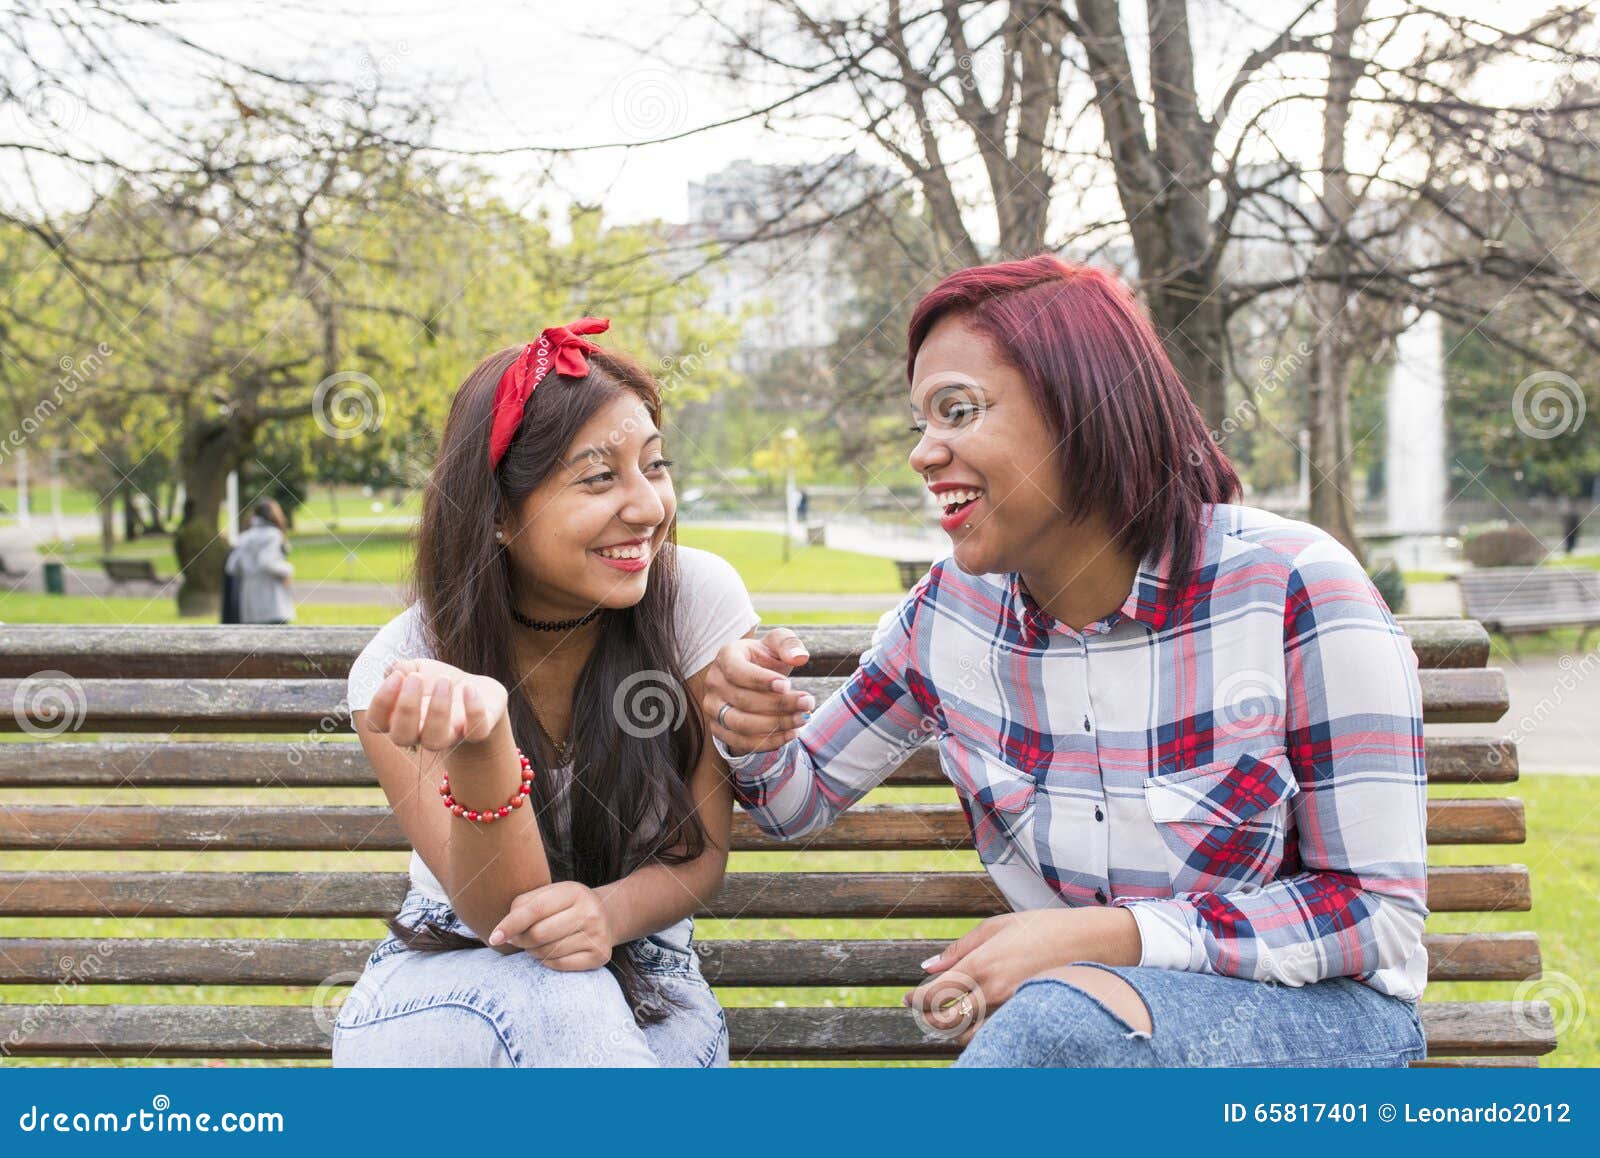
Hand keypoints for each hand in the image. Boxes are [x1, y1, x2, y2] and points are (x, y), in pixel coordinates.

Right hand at [363, 657, 508, 751]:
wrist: (476, 690)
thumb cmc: (438, 683)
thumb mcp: (418, 668)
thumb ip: (402, 668)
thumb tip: (393, 669)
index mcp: (399, 718)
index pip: (376, 722)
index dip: (381, 702)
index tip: (396, 676)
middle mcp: (420, 733)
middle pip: (402, 737)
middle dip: (406, 708)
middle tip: (416, 678)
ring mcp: (449, 736)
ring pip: (435, 740)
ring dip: (438, 710)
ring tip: (443, 680)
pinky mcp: (477, 731)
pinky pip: (475, 733)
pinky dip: (473, 711)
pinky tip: (470, 688)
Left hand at [488, 881, 614, 970]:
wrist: (607, 916)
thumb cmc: (566, 905)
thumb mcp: (548, 895)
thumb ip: (522, 907)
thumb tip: (503, 934)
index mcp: (573, 892)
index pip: (535, 909)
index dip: (511, 924)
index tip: (494, 938)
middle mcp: (589, 912)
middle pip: (539, 934)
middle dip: (521, 940)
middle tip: (519, 938)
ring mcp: (597, 934)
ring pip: (547, 952)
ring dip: (534, 951)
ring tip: (538, 943)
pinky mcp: (600, 955)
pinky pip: (560, 965)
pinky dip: (548, 961)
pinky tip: (552, 952)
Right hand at [702, 627, 815, 755]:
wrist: (754, 679)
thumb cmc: (766, 658)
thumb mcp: (778, 643)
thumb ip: (789, 644)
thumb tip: (799, 657)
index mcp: (725, 657)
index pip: (737, 671)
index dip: (761, 680)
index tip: (787, 685)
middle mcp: (714, 683)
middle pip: (743, 700)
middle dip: (779, 705)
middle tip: (807, 704)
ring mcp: (713, 708)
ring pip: (741, 724)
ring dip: (775, 725)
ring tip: (802, 719)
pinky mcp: (719, 729)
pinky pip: (742, 742)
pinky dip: (768, 741)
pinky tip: (791, 733)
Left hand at [904, 908, 1132, 1044]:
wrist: (1092, 943)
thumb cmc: (1042, 928)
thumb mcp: (997, 927)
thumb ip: (959, 948)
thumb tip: (928, 967)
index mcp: (982, 964)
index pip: (936, 994)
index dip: (917, 1001)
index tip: (907, 1000)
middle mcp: (995, 991)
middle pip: (947, 1022)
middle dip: (929, 1021)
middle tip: (923, 1015)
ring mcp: (1013, 1009)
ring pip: (971, 1035)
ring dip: (954, 1031)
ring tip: (949, 1018)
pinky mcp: (1029, 1017)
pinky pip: (996, 1035)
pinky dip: (980, 1034)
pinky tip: (978, 1023)